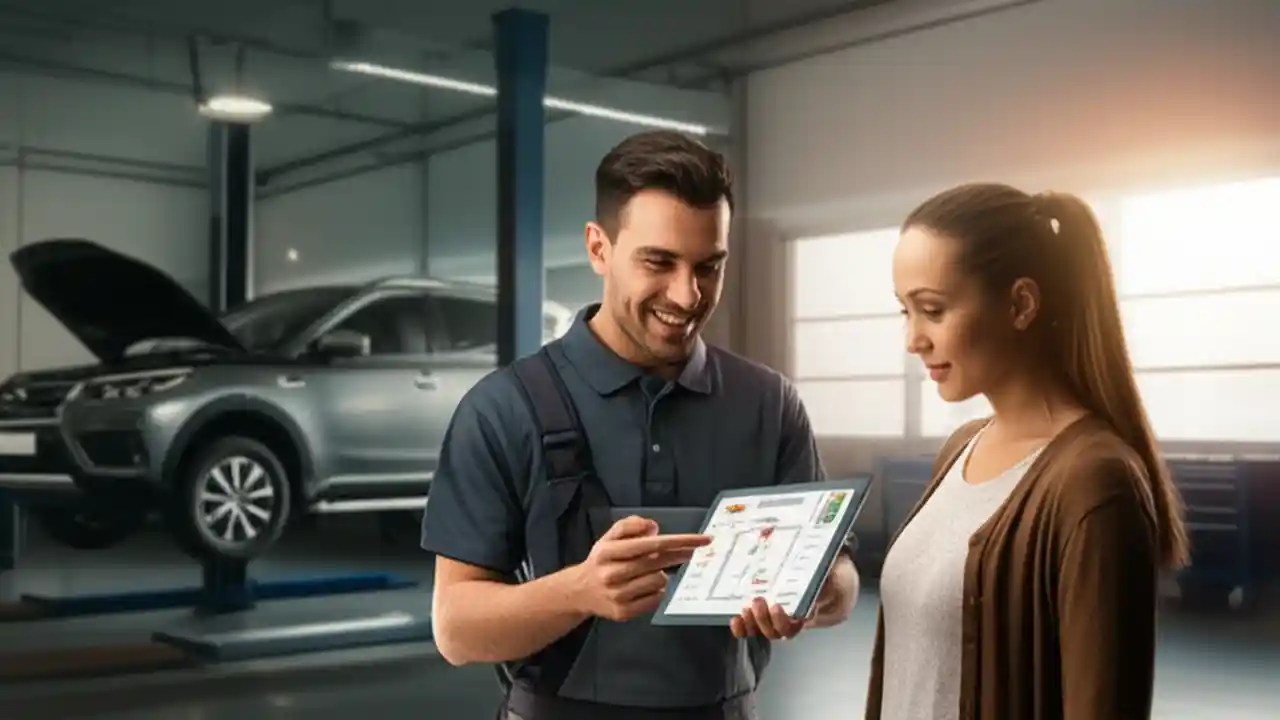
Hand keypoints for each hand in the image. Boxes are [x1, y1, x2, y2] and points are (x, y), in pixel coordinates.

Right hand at [572, 515, 711, 622]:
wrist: (579, 591)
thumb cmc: (601, 561)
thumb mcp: (609, 536)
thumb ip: (630, 525)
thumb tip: (653, 528)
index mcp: (608, 551)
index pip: (652, 544)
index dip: (680, 541)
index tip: (702, 540)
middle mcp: (612, 573)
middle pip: (658, 563)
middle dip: (679, 555)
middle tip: (692, 552)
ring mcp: (618, 595)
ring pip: (659, 582)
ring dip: (661, 575)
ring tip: (648, 572)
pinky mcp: (623, 612)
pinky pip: (656, 600)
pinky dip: (656, 592)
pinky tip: (646, 587)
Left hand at [730, 557, 856, 638]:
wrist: (831, 575)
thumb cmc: (834, 577)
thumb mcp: (838, 577)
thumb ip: (829, 582)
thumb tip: (816, 588)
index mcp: (810, 612)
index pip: (795, 625)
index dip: (783, 621)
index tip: (777, 606)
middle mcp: (792, 619)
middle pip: (776, 631)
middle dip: (764, 620)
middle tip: (759, 601)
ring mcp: (776, 617)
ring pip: (762, 631)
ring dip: (752, 623)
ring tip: (746, 608)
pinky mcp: (765, 611)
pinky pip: (752, 626)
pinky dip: (742, 626)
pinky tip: (736, 618)